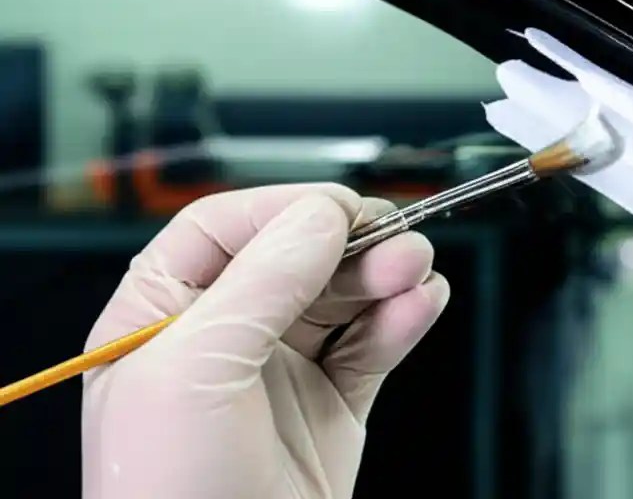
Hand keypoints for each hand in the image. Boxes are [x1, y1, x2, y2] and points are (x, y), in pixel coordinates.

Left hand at [82, 184, 449, 498]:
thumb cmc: (165, 495)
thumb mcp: (194, 372)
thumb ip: (261, 283)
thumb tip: (317, 217)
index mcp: (163, 316)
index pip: (224, 230)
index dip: (283, 211)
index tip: (336, 211)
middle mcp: (223, 337)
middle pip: (298, 258)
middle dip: (353, 246)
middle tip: (399, 241)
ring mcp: (282, 372)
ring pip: (345, 298)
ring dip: (386, 278)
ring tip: (417, 272)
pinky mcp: (332, 408)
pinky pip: (373, 348)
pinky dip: (403, 323)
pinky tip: (421, 307)